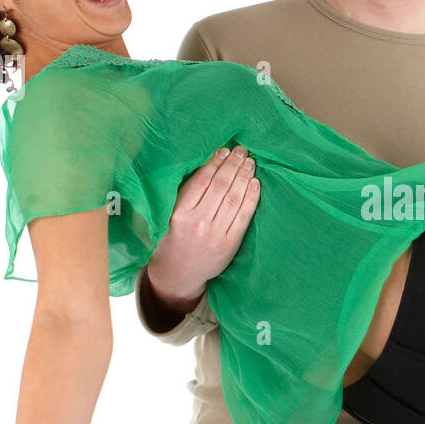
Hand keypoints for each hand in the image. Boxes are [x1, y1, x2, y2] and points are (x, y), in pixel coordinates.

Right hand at [144, 145, 260, 311]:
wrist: (178, 273)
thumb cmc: (172, 239)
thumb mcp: (169, 215)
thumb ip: (185, 195)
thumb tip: (208, 165)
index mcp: (179, 213)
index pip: (201, 182)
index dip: (214, 163)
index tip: (223, 150)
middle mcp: (198, 223)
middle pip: (220, 187)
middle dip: (232, 165)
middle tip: (242, 150)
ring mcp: (216, 234)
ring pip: (234, 199)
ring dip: (244, 177)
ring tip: (249, 162)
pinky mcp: (230, 244)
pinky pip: (244, 216)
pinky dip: (251, 198)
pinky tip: (255, 183)